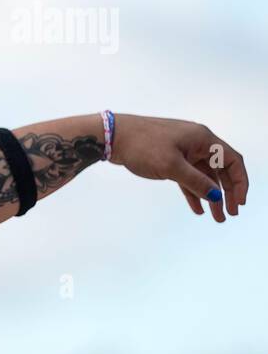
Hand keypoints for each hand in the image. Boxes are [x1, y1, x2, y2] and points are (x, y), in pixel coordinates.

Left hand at [109, 113, 248, 221]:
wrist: (113, 136)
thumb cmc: (142, 145)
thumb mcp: (171, 166)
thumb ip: (196, 182)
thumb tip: (216, 196)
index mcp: (203, 139)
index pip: (232, 161)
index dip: (239, 182)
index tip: (238, 203)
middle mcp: (196, 143)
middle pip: (220, 170)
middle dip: (226, 193)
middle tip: (228, 215)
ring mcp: (183, 150)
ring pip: (203, 176)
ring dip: (210, 196)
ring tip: (216, 218)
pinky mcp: (170, 158)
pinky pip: (187, 177)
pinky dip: (193, 191)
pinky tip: (197, 209)